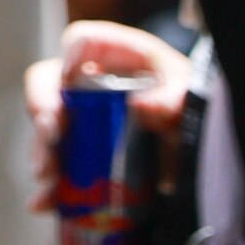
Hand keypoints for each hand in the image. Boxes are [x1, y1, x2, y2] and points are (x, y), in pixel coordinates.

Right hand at [20, 19, 193, 211]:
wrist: (203, 147)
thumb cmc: (195, 108)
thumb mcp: (191, 98)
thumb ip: (175, 98)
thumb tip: (140, 106)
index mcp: (117, 56)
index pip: (82, 41)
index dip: (69, 56)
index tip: (68, 80)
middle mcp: (90, 83)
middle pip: (49, 83)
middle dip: (43, 109)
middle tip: (52, 135)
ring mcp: (81, 120)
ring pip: (47, 128)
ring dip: (42, 150)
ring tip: (47, 175)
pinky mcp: (82, 155)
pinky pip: (58, 169)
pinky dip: (49, 188)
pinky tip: (44, 203)